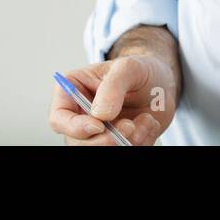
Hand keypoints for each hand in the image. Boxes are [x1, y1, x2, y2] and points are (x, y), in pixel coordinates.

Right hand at [49, 56, 176, 145]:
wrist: (161, 84)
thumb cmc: (139, 71)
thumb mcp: (129, 68)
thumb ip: (113, 86)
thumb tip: (100, 114)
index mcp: (73, 92)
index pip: (59, 118)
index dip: (74, 127)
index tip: (99, 125)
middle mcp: (81, 117)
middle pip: (78, 143)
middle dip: (106, 140)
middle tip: (129, 126)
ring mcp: (97, 134)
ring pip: (100, 151)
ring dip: (126, 142)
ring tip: (146, 120)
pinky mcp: (115, 144)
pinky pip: (123, 152)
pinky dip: (141, 143)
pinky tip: (149, 123)